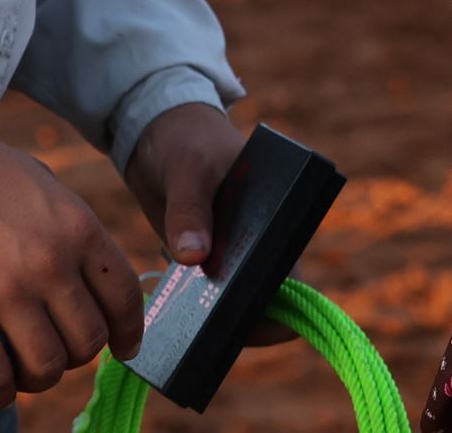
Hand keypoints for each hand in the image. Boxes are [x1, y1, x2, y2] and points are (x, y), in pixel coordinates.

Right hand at [0, 124, 141, 408]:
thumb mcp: (40, 183)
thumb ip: (68, 227)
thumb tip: (88, 272)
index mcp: (76, 224)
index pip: (123, 295)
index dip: (128, 331)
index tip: (123, 348)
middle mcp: (51, 261)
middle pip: (88, 340)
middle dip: (76, 354)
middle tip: (55, 348)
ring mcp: (7, 291)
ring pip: (48, 367)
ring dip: (38, 377)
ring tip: (22, 365)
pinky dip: (0, 392)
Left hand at [125, 103, 290, 344]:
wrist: (158, 131)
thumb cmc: (188, 140)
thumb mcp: (187, 168)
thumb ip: (189, 209)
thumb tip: (194, 259)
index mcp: (281, 212)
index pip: (293, 275)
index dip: (277, 304)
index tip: (241, 317)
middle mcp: (264, 239)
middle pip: (264, 298)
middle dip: (238, 315)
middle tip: (202, 321)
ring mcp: (235, 253)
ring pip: (234, 303)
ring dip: (212, 315)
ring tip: (182, 317)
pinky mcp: (207, 260)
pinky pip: (206, 296)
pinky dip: (192, 306)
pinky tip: (169, 307)